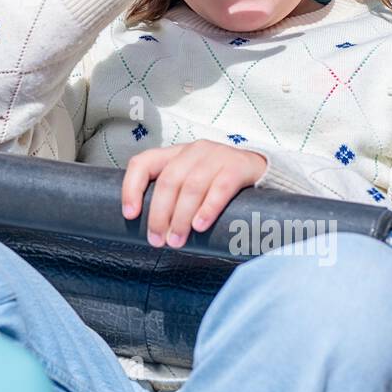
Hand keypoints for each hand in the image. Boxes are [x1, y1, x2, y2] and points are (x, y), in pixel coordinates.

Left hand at [121, 140, 267, 247]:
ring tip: (177, 241)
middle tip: (158, 240)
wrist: (261, 171)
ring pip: (192, 186)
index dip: (131, 188)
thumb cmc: (217, 183)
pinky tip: (200, 226)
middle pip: (169, 181)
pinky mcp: (238, 166)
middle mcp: (193, 151)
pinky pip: (220, 188)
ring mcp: (216, 156)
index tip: (130, 215)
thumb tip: (152, 232)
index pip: (143, 163)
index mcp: (175, 154)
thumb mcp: (191, 183)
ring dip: (181, 217)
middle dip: (159, 214)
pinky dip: (208, 208)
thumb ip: (173, 196)